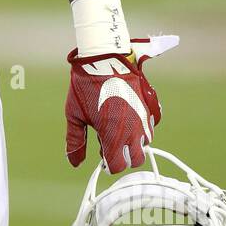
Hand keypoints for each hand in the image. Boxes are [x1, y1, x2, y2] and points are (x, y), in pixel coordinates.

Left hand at [64, 35, 177, 173]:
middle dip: (124, 157)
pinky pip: (150, 127)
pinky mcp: (150, 107)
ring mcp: (144, 119)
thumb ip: (76, 141)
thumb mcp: (75, 115)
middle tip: (110, 146)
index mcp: (113, 137)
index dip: (108, 165)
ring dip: (133, 143)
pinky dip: (141, 129)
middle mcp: (133, 131)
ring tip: (118, 130)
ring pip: (145, 144)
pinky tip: (128, 118)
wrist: (104, 58)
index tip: (101, 157)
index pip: (117, 166)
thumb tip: (75, 162)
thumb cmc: (86, 87)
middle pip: (136, 160)